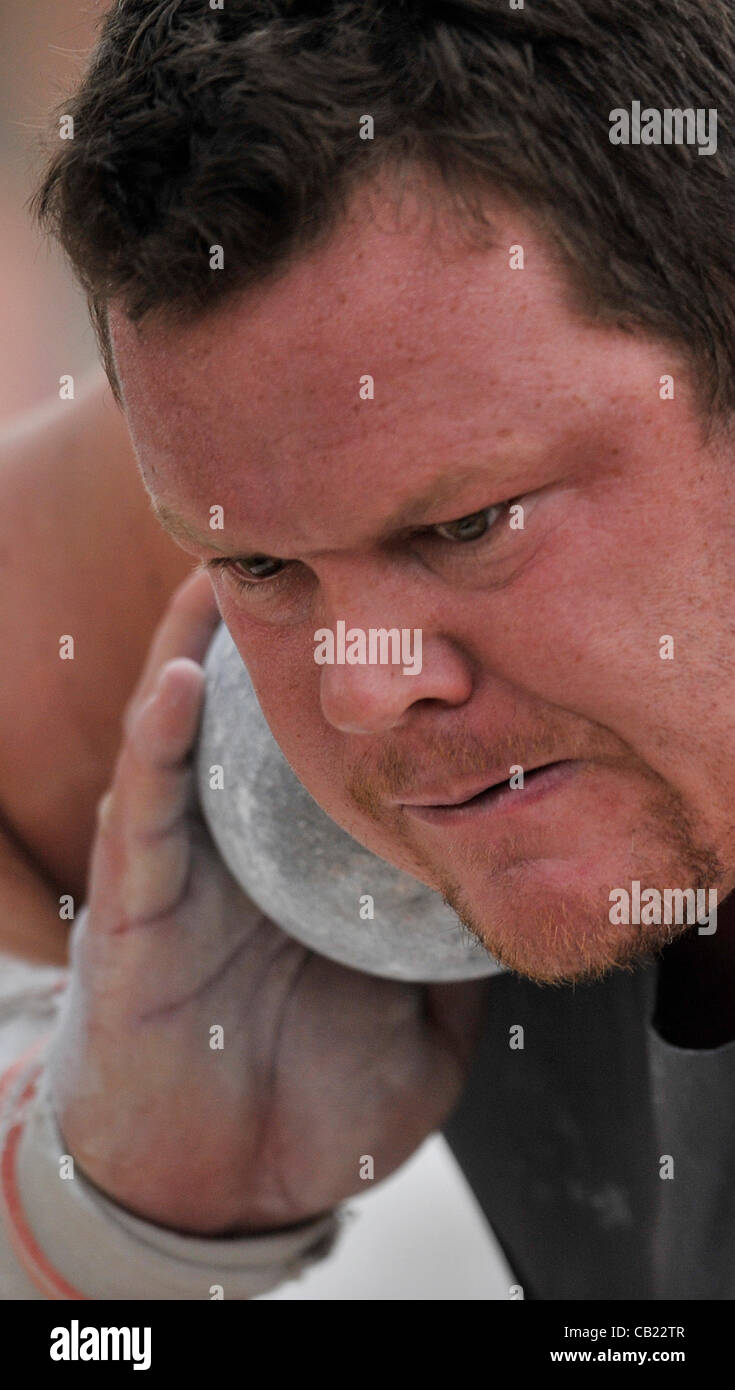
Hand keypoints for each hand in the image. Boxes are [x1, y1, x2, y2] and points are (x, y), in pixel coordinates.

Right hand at [48, 568, 488, 1234]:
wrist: (223, 1192)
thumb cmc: (314, 1102)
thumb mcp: (420, 1022)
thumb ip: (456, 957)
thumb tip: (518, 900)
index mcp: (302, 872)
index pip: (320, 758)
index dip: (343, 686)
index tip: (385, 607)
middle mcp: (238, 855)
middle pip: (245, 725)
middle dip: (264, 639)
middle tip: (300, 543)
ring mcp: (182, 876)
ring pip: (182, 741)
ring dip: (196, 653)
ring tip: (222, 570)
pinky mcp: (135, 914)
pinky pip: (145, 820)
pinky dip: (158, 748)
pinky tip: (179, 682)